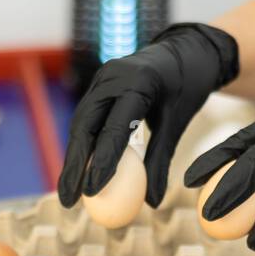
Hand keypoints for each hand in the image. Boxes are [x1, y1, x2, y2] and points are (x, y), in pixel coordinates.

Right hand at [58, 23, 238, 209]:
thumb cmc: (186, 88)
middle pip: (85, 127)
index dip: (101, 163)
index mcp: (138, 82)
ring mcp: (101, 80)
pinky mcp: (97, 87)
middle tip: (69, 200)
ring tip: (69, 193)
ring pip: (80, 125)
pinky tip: (77, 173)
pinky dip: (81, 148)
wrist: (183, 51)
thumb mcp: (178, 123)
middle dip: (74, 167)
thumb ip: (161, 160)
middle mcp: (112, 78)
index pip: (114, 128)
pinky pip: (85, 121)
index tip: (92, 193)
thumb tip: (153, 204)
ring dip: (73, 160)